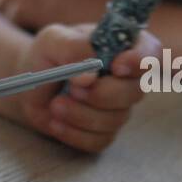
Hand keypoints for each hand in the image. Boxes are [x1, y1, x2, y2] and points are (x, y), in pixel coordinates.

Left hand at [11, 23, 159, 152]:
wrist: (31, 85)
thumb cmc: (47, 56)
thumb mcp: (52, 40)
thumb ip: (73, 48)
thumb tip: (90, 75)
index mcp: (121, 47)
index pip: (150, 51)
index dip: (141, 60)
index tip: (116, 67)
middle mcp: (126, 78)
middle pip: (135, 91)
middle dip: (102, 93)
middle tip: (72, 88)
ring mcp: (117, 107)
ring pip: (115, 119)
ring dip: (81, 114)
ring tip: (55, 105)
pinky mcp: (103, 132)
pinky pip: (99, 140)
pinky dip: (74, 133)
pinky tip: (55, 122)